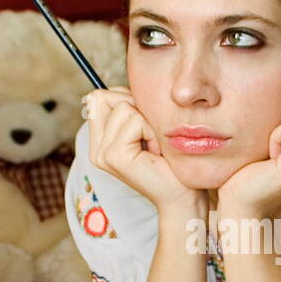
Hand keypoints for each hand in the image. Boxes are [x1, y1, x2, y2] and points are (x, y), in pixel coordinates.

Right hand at [83, 86, 199, 211]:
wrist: (184, 198)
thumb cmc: (173, 163)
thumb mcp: (149, 128)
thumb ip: (133, 107)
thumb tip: (133, 83)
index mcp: (100, 141)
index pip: (98, 97)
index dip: (125, 99)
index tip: (145, 124)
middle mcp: (96, 148)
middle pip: (104, 96)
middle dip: (135, 107)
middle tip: (151, 136)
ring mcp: (101, 154)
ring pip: (122, 106)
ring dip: (147, 121)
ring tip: (155, 146)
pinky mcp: (113, 157)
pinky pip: (134, 120)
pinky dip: (151, 130)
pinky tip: (157, 152)